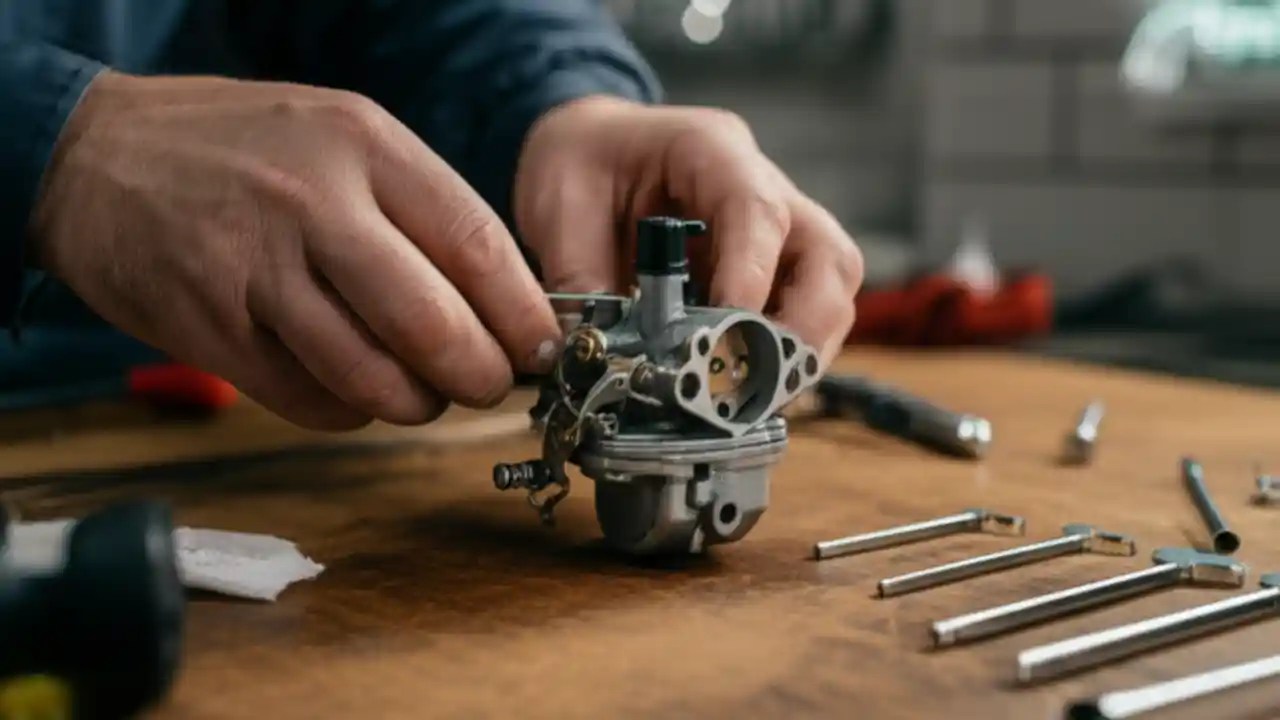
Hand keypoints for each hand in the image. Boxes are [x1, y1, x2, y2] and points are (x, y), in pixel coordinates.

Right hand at [31, 72, 560, 429]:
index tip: (544, 350)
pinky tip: (350, 388)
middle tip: (489, 385)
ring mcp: (254, 268)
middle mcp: (311, 202)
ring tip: (420, 392)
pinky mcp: (210, 329)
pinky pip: (310, 402)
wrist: (94, 157)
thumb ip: (419, 210)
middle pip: (431, 323)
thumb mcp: (339, 137)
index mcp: (363, 145)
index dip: (522, 314)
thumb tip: (504, 301)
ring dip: (415, 404)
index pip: (475, 243)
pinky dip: (348, 411)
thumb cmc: (240, 152)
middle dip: (478, 375)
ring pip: (371, 377)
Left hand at [514, 96, 863, 363]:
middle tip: (753, 384)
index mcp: (712, 150)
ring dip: (799, 355)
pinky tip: (738, 390)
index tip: (725, 337)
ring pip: (832, 293)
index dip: (751, 278)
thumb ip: (581, 278)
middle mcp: (766, 188)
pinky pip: (803, 318)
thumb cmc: (581, 161)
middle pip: (830, 259)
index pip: (758, 212)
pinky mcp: (774, 272)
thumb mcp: (559, 205)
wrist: (590, 149)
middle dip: (802, 331)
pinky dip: (780, 361)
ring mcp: (779, 233)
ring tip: (746, 398)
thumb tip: (604, 359)